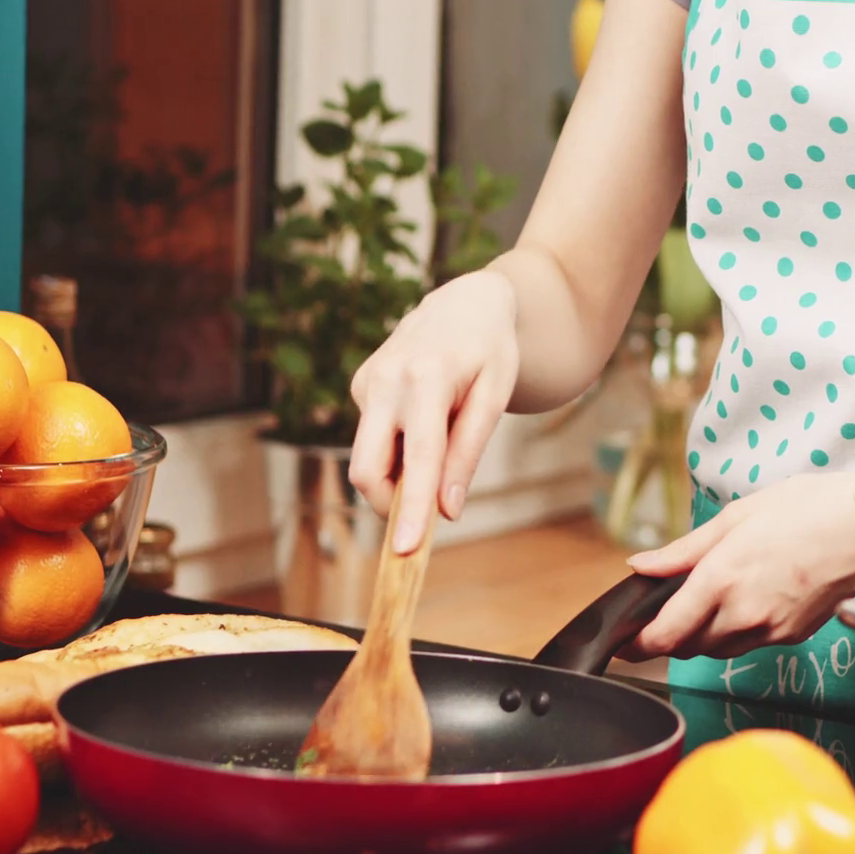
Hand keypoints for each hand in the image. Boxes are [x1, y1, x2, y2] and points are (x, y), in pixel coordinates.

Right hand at [348, 268, 518, 550]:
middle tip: (427, 512)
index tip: (406, 550)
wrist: (466, 302)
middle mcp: (387, 379)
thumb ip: (468, 453)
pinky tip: (425, 417)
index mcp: (428, 378)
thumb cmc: (490, 351)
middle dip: (391, 504)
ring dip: (399, 473)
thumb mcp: (495, 396)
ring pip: (367, 457)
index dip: (411, 507)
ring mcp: (367, 381)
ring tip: (441, 438)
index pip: (417, 458)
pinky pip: (373, 437)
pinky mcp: (360, 385)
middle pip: (368, 468)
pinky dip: (396, 447)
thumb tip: (448, 509)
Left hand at [620, 473, 854, 660]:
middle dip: (669, 636)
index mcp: (722, 578)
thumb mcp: (736, 516)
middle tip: (661, 616)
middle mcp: (743, 612)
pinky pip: (749, 643)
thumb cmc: (807, 509)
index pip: (665, 633)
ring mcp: (770, 628)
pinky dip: (736, 631)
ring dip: (701, 636)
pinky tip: (745, 602)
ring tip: (705, 603)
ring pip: (718, 649)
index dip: (638, 645)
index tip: (624, 642)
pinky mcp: (791, 636)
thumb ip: (684, 550)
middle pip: (687, 646)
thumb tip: (642, 567)